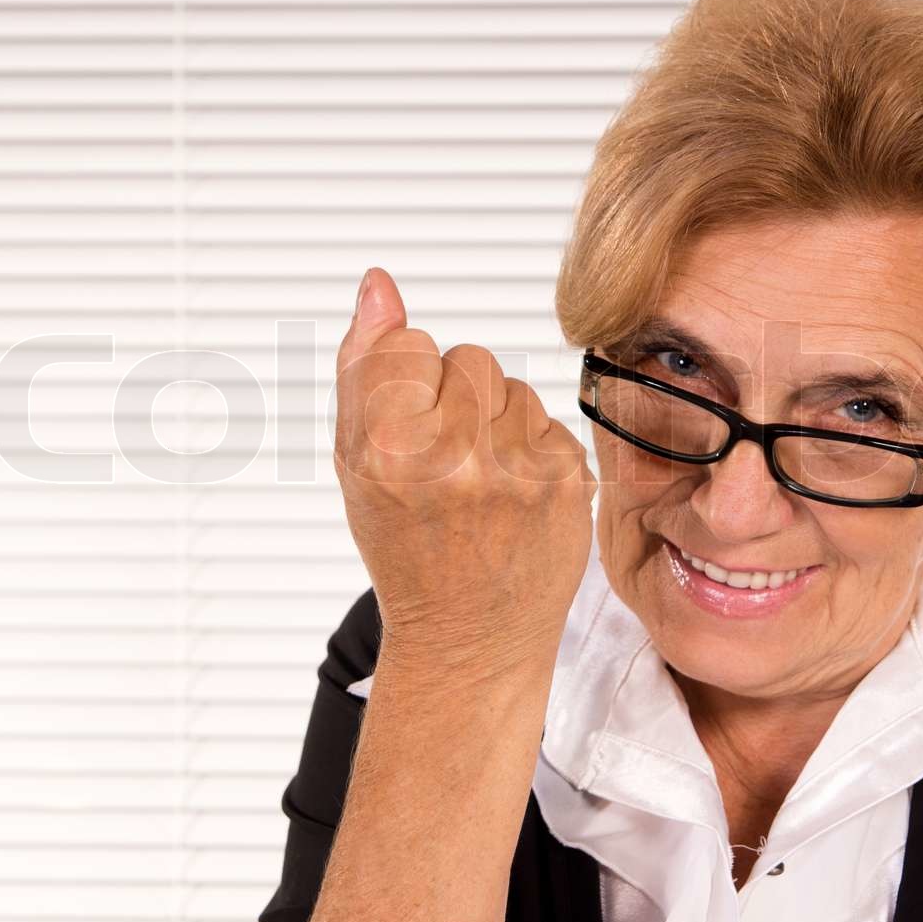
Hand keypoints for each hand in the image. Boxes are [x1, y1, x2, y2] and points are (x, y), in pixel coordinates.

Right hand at [334, 267, 597, 680]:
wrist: (469, 638)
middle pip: (469, 357)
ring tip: (479, 479)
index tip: (406, 434)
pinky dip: (532, 450)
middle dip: (454, 396)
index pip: (409, 343)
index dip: (405, 384)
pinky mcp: (568, 481)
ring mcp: (519, 470)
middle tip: (444, 462)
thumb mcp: (355, 464)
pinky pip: (549, 422)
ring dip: (496, 420)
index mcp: (389, 448)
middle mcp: (456, 457)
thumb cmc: (405, 546)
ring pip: (514, 386)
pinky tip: (513, 495)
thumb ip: (362, 365)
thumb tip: (378, 283)